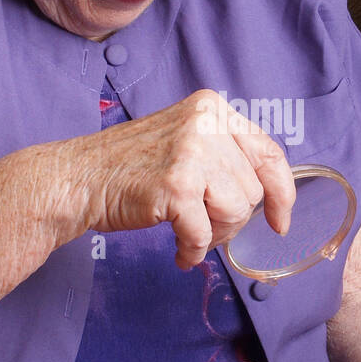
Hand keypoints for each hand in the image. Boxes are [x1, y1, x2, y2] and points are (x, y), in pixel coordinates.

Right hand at [62, 89, 296, 269]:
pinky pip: (202, 234)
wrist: (79, 177)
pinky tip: (179, 252)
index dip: (281, 192)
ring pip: (234, 212)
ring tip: (187, 234)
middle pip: (252, 190)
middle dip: (231, 220)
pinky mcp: (175, 185)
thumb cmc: (131, 167)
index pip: (269, 152)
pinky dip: (192, 251)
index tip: (280, 220)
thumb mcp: (186, 141)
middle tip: (201, 225)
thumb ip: (225, 155)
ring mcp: (191, 152)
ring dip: (213, 235)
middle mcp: (206, 123)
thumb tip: (272, 196)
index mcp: (213, 109)